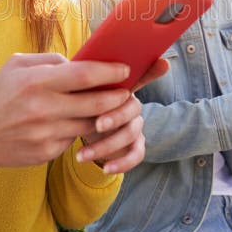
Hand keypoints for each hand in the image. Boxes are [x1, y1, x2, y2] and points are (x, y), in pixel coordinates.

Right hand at [0, 53, 135, 167]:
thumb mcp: (17, 65)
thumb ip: (51, 60)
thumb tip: (81, 62)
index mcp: (36, 81)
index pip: (85, 75)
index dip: (110, 71)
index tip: (125, 69)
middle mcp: (43, 109)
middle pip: (97, 103)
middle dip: (118, 96)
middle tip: (126, 90)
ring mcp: (46, 134)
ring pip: (91, 124)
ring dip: (106, 116)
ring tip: (111, 106)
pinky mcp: (47, 153)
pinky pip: (75, 138)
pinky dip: (81, 129)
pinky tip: (81, 122)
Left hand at [77, 59, 168, 173]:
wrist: (79, 128)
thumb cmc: (79, 103)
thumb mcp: (77, 90)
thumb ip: (79, 78)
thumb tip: (68, 63)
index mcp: (120, 86)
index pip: (141, 75)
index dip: (152, 70)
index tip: (163, 64)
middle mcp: (132, 104)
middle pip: (132, 107)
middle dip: (115, 116)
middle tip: (97, 124)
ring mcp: (135, 125)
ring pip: (131, 133)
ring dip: (106, 145)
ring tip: (81, 155)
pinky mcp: (135, 145)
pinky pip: (137, 154)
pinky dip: (122, 163)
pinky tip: (105, 168)